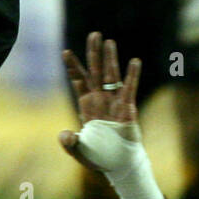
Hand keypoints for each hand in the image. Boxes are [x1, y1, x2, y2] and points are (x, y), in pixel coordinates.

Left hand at [58, 31, 141, 171]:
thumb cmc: (98, 156)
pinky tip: (134, 61)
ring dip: (110, 59)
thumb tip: (64, 135)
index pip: (78, 81)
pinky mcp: (127, 108)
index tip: (65, 51)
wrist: (118, 164)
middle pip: (95, 71)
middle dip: (93, 53)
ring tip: (109, 41)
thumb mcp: (79, 150)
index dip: (73, 66)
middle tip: (94, 34)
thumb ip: (70, 143)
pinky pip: (129, 89)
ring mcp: (114, 102)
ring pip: (111, 75)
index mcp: (87, 105)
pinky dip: (132, 75)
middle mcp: (100, 99)